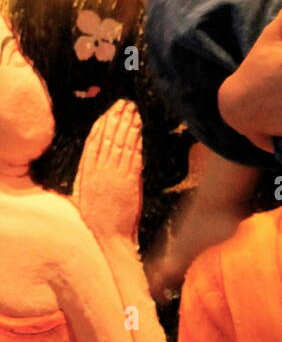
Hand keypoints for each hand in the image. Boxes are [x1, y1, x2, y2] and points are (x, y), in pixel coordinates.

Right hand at [72, 101, 142, 243]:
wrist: (110, 238)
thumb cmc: (96, 220)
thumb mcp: (81, 198)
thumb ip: (83, 179)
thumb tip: (86, 162)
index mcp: (86, 175)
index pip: (92, 144)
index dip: (101, 125)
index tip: (108, 112)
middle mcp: (99, 173)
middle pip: (108, 139)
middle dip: (116, 119)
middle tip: (124, 103)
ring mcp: (115, 176)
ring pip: (121, 144)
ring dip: (128, 126)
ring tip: (133, 111)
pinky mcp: (129, 182)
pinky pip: (133, 157)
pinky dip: (136, 142)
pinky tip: (140, 130)